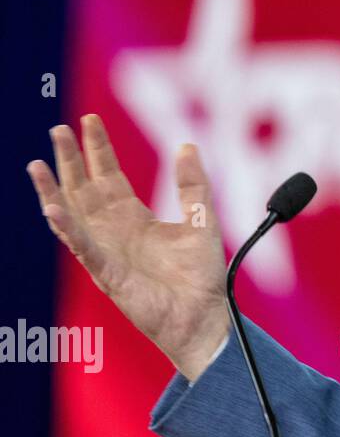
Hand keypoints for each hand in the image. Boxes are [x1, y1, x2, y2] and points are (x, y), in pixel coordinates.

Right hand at [26, 115, 230, 380]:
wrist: (203, 315)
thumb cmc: (200, 276)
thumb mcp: (202, 219)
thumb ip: (193, 185)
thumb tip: (187, 145)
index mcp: (134, 218)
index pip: (108, 175)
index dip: (98, 148)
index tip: (89, 120)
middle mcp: (113, 232)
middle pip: (83, 188)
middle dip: (70, 160)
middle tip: (58, 129)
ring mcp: (106, 252)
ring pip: (71, 215)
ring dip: (53, 190)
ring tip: (38, 164)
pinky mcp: (106, 272)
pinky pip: (82, 247)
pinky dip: (66, 228)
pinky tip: (53, 208)